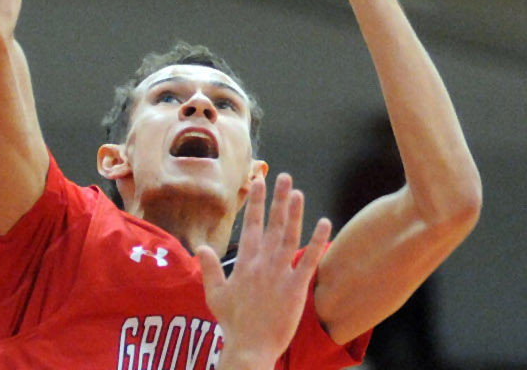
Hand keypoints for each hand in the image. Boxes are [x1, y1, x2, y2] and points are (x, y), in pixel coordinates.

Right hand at [197, 173, 332, 369]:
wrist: (249, 347)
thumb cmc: (233, 324)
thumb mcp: (215, 295)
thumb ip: (209, 269)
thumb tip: (202, 248)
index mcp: (244, 264)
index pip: (251, 226)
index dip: (256, 203)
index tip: (259, 182)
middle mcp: (262, 264)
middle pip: (271, 225)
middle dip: (278, 200)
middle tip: (285, 177)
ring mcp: (279, 275)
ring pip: (288, 237)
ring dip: (294, 214)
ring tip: (298, 193)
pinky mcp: (295, 288)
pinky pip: (308, 261)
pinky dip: (317, 242)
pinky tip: (324, 223)